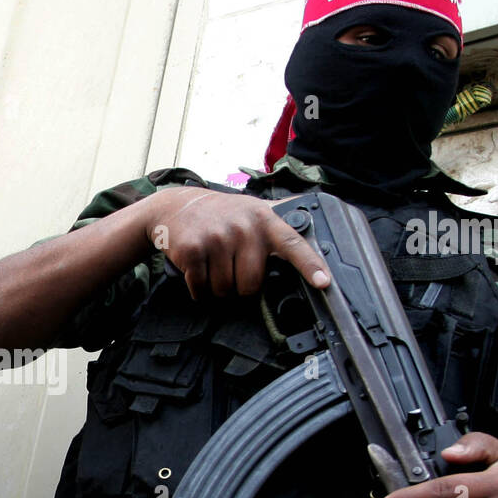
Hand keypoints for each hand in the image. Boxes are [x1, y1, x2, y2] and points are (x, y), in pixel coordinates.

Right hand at [143, 188, 330, 298]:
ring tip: (211, 264)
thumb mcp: (251, 210)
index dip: (310, 265)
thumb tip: (315, 229)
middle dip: (239, 286)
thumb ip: (278, 225)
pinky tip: (195, 270)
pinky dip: (197, 289)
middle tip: (229, 268)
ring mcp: (216, 238)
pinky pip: (201, 289)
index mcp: (263, 219)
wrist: (174, 206)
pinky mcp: (192, 250)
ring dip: (216, 288)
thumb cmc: (219, 214)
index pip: (292, 244)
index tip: (323, 282)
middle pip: (250, 285)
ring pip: (224, 290)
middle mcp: (242, 227)